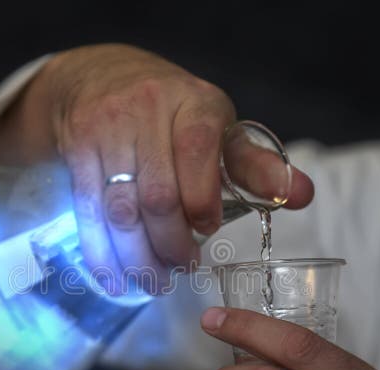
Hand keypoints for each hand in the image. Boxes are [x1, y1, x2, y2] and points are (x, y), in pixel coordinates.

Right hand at [0, 44, 313, 290]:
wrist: (101, 78)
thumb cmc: (174, 113)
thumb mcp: (218, 128)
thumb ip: (257, 165)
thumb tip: (304, 195)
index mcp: (193, 102)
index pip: (199, 152)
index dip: (203, 202)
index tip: (208, 231)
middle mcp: (146, 109)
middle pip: (158, 196)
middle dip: (172, 245)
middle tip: (183, 268)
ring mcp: (105, 130)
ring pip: (120, 212)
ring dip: (138, 258)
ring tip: (155, 281)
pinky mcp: (75, 152)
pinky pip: (87, 215)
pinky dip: (102, 256)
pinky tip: (118, 279)